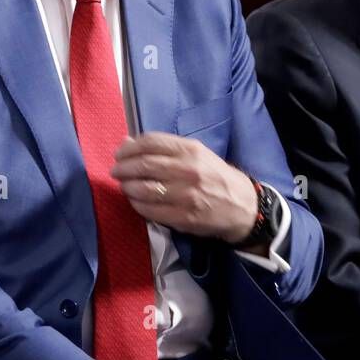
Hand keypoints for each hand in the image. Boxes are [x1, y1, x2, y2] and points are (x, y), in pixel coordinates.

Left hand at [112, 133, 257, 243]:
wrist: (242, 205)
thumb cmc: (215, 176)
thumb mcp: (196, 154)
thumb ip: (164, 149)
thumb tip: (127, 143)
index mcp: (191, 150)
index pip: (150, 143)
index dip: (129, 148)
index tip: (120, 154)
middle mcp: (188, 170)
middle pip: (143, 165)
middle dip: (123, 168)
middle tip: (117, 172)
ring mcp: (186, 195)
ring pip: (143, 189)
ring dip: (127, 187)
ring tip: (125, 186)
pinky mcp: (183, 217)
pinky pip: (150, 210)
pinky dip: (137, 204)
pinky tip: (136, 201)